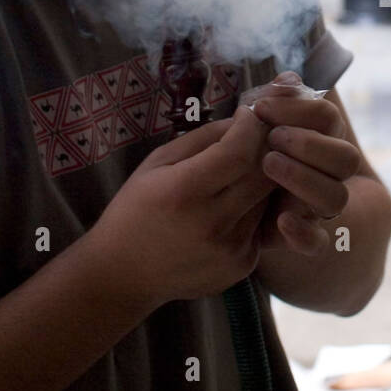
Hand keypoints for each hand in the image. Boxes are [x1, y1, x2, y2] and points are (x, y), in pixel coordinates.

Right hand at [87, 106, 276, 304]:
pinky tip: (228, 209)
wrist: (124, 275)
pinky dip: (252, 209)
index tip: (247, 115)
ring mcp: (231, 248)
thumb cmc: (135, 211)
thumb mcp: (157, 163)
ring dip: (259, 179)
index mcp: (184, 192)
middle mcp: (212, 223)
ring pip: (266, 198)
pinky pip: (261, 224)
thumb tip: (242, 120)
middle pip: (264, 173)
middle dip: (264, 148)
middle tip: (253, 137)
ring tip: (236, 174)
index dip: (250, 127)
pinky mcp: (243, 265)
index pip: (240, 151)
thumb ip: (202, 138)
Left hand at [251, 73, 360, 255]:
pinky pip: (316, 243)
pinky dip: (303, 233)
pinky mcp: (303, 240)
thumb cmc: (247, 155)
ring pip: (335, 198)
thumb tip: (288, 76)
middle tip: (272, 138)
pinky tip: (282, 220)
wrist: (231, 208)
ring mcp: (318, 209)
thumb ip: (276, 102)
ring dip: (304, 177)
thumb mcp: (259, 126)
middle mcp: (328, 175)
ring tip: (268, 164)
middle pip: (345, 158)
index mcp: (320, 140)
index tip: (261, 106)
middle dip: (308, 142)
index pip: (328, 118)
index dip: (299, 107)